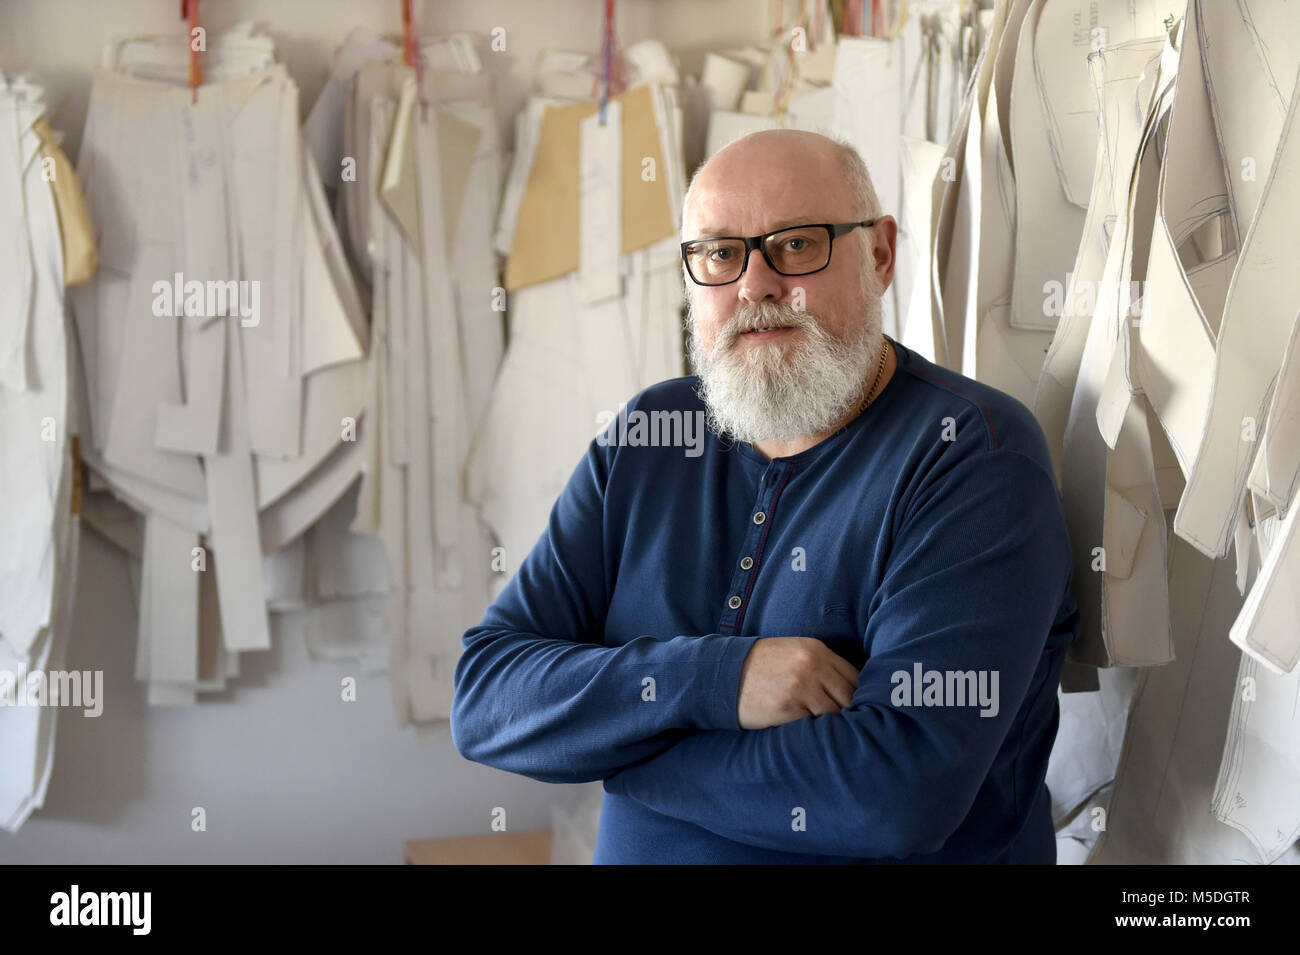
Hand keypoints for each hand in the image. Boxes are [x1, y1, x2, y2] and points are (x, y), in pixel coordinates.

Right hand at [735, 637, 860, 729]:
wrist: (724, 674)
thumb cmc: (760, 667)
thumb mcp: (793, 654)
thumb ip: (820, 666)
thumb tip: (850, 692)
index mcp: (816, 650)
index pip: (855, 677)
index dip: (858, 696)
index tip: (857, 710)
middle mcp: (812, 664)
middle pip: (850, 696)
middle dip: (850, 713)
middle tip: (848, 728)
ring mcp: (802, 685)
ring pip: (835, 713)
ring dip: (832, 725)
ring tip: (830, 735)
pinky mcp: (789, 706)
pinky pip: (815, 724)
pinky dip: (815, 731)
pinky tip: (810, 734)